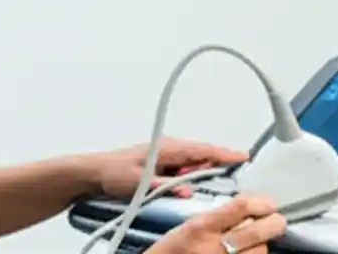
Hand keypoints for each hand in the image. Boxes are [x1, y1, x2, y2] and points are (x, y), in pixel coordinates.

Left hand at [95, 138, 248, 199]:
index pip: (202, 150)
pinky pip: (184, 170)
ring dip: (200, 175)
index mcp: (166, 149)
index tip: (244, 157)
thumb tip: (187, 188)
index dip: (225, 154)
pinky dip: (190, 177)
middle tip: (223, 181)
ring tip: (195, 186)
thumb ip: (164, 186)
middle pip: (202, 157)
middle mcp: (169, 149)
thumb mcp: (139, 183)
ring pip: (194, 164)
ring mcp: (166, 156)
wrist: (93, 173)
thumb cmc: (113, 173)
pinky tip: (186, 187)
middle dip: (214, 168)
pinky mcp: (162, 165)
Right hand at [145, 195, 286, 253]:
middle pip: (256, 231)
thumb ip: (213, 220)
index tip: (269, 203)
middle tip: (278, 220)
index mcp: (200, 227)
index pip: (239, 208)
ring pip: (260, 251)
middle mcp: (215, 246)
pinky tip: (251, 252)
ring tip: (258, 240)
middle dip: (273, 224)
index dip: (260, 203)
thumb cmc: (169, 251)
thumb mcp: (186, 228)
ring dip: (262, 244)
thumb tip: (244, 212)